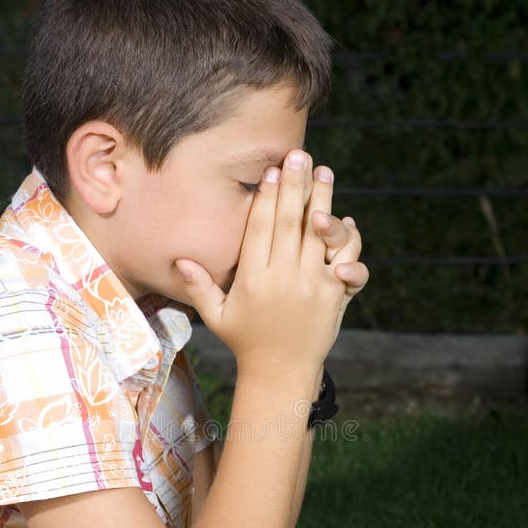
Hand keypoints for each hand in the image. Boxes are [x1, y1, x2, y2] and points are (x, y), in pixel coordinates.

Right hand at [175, 151, 362, 374]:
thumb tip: (182, 261)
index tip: (269, 171)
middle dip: (293, 185)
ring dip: (321, 199)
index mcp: (253, 279)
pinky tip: (341, 216)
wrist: (282, 372)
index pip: (260, 228)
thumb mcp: (218, 317)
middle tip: (297, 154)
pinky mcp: (334, 293)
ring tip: (322, 172)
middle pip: (289, 222)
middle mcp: (283, 278)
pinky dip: (345, 237)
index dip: (265, 198)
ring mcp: (312, 284)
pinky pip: (344, 257)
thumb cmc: (246, 342)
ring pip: (318, 233)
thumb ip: (201, 288)